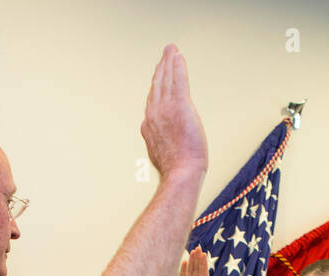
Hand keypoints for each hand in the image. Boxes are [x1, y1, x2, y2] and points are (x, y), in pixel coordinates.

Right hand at [140, 44, 207, 180]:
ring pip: (166, 79)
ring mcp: (166, 109)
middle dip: (161, 67)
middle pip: (157, 85)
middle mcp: (154, 114)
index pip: (152, 98)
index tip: (159, 73)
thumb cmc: (175, 170)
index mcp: (148, 125)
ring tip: (171, 50)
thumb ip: (158, 143)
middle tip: (165, 54)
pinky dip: (177, 67)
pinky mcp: (180, 106)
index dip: (156, 83)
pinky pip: (178, 81)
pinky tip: (178, 56)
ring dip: (169, 62)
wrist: (180, 173)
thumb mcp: (160, 155)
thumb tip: (159, 143)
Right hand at [170, 247, 214, 275]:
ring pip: (190, 273)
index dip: (203, 264)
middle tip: (198, 247)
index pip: (203, 274)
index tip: (203, 254)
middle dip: (198, 260)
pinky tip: (184, 262)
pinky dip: (184, 270)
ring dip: (192, 262)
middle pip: (197, 271)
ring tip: (192, 251)